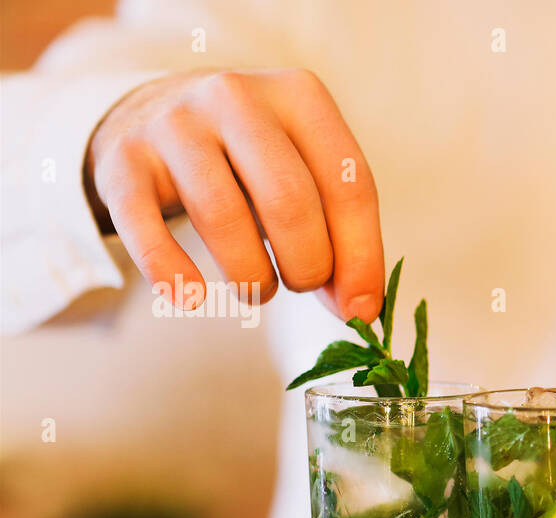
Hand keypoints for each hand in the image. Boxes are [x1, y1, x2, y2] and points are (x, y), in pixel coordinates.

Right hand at [85, 69, 383, 319]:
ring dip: (251, 277)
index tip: (360, 310)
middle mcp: (236, 97)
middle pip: (289, 201)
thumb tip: (360, 310)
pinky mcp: (122, 160)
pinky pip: (146, 229)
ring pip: (223, 218)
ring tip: (258, 290)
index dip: (361, 258)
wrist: (154, 114)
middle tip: (302, 285)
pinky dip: (172, 274)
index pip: (348, 184)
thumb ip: (340, 238)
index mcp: (300, 96)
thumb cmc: (252, 162)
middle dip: (307, 266)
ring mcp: (173, 124)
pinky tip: (191, 297)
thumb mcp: (306, 178)